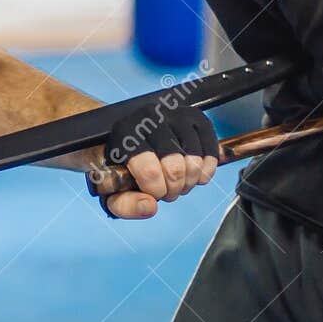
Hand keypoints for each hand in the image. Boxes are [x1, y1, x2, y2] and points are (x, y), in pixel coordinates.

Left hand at [94, 100, 220, 219]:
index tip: (152, 192)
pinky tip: (193, 173)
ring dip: (189, 181)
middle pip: (175, 168)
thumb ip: (125, 204)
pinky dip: (205, 170)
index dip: (156, 191)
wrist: (132, 137)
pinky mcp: (196, 117)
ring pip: (194, 161)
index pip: (150, 170)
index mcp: (124, 133)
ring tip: (177, 182)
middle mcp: (150, 116)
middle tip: (165, 190)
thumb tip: (150, 207)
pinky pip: (210, 151)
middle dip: (173, 189)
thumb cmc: (121, 166)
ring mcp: (175, 114)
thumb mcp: (112, 190)